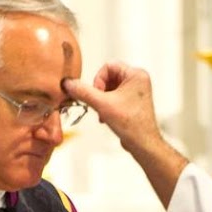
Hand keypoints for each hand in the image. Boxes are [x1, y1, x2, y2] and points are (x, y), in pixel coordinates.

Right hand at [63, 65, 187, 210]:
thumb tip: (68, 83)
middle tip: (100, 106)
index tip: (98, 96)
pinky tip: (107, 118)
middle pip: (109, 77)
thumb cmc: (130, 124)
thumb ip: (84, 92)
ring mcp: (137, 91)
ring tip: (104, 114)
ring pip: (110, 88)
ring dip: (102, 101)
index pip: (108, 66)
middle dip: (100, 93)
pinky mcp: (134, 102)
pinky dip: (108, 106)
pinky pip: (115, 97)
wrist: (143, 145)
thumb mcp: (102, 105)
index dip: (98, 80)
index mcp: (136, 74)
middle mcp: (138, 80)